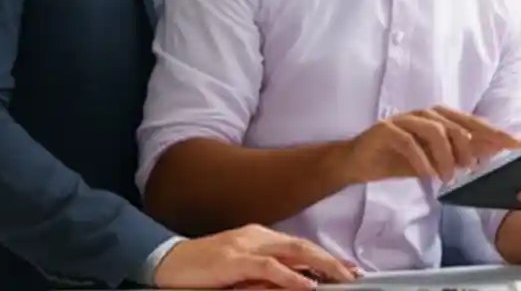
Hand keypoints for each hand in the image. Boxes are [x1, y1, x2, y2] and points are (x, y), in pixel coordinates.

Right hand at [154, 224, 357, 288]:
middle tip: (354, 273)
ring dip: (321, 265)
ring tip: (342, 277)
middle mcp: (256, 235)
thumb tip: (297, 281)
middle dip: (331, 259)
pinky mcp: (234, 260)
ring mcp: (245, 245)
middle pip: (303, 245)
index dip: (325, 256)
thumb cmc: (202, 269)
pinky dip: (291, 276)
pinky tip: (308, 284)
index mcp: (259, 236)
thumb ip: (266, 274)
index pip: (299, 245)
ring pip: (293, 251)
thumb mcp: (240, 271)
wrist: (167, 261)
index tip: (346, 268)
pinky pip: (269, 267)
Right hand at [343, 105, 520, 183]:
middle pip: (456, 123)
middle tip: (472, 170)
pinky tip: (426, 176)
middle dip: (469, 148)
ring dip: (445, 156)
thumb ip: (457, 156)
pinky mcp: (386, 129)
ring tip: (447, 178)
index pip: (473, 123)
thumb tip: (489, 155)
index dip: (496, 132)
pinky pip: (408, 141)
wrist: (358, 161)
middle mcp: (424, 113)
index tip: (518, 144)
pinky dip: (421, 160)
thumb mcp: (432, 160)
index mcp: (439, 118)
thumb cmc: (398, 159)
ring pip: (434, 130)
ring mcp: (404, 119)